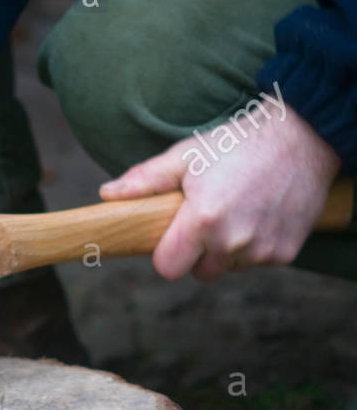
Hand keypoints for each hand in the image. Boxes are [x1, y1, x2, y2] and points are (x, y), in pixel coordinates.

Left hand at [99, 103, 340, 281]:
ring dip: (227, 250)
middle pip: (200, 272)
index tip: (175, 232)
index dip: (167, 252)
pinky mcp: (285, 253)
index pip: (168, 268)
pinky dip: (255, 245)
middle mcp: (233, 242)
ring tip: (236, 209)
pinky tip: (259, 213)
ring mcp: (262, 251)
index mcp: (203, 221)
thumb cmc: (237, 143)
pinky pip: (257, 261)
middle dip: (198, 252)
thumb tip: (107, 195)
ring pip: (229, 268)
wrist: (301, 137)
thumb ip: (145, 180)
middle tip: (208, 216)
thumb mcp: (186, 156)